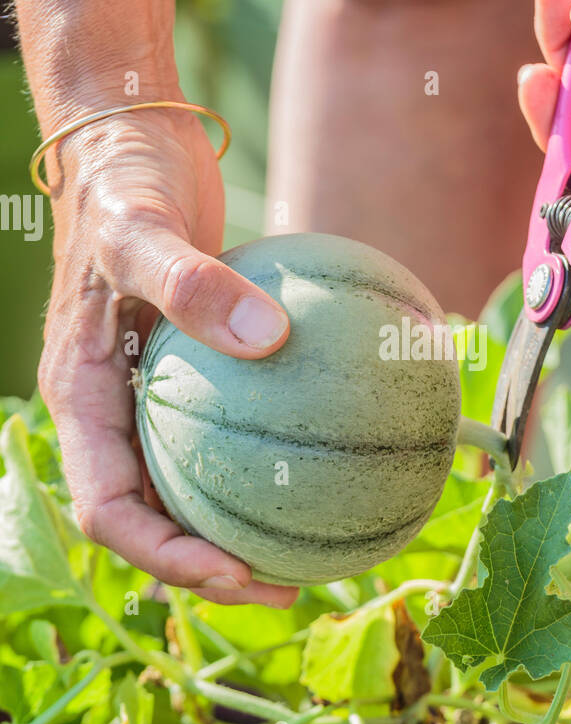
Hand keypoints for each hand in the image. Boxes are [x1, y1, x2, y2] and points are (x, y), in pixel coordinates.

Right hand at [38, 104, 297, 606]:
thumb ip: (188, 282)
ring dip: (242, 528)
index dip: (164, 556)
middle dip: (212, 566)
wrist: (129, 139)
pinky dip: (272, 456)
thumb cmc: (124, 182)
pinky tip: (338, 458)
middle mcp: (111, 414)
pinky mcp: (190, 373)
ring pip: (191, 487)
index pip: (109, 509)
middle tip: (290, 584)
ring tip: (318, 551)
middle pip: (153, 521)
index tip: (234, 568)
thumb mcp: (141, 226)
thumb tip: (266, 340)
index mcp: (80, 401)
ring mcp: (149, 399)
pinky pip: (231, 429)